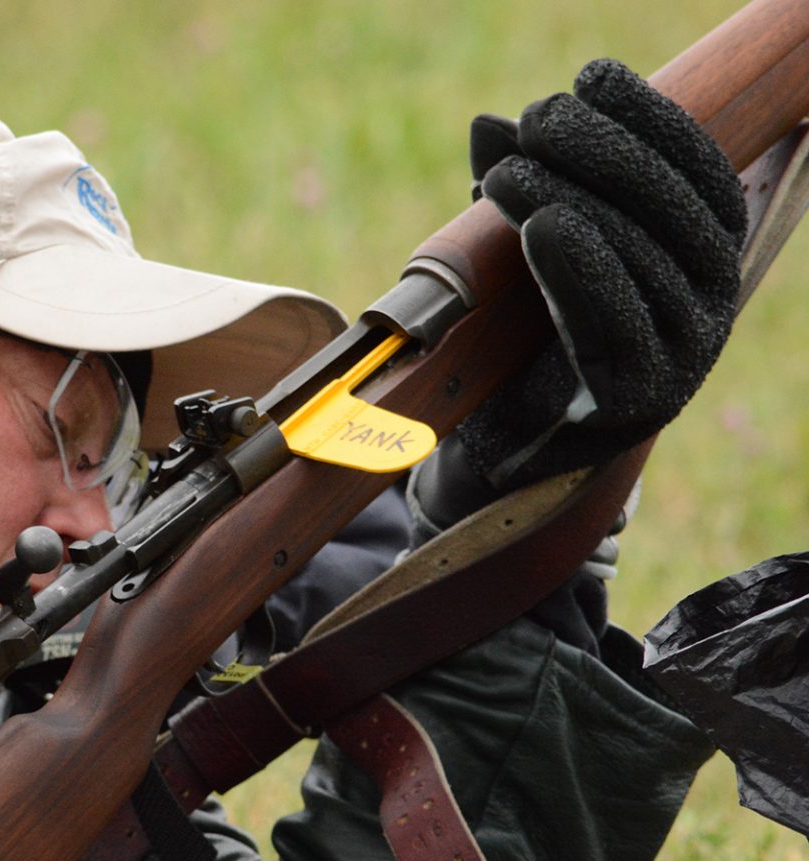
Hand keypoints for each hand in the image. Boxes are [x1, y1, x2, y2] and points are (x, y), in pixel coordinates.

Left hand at [457, 59, 745, 488]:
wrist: (504, 448)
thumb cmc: (522, 339)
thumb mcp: (521, 252)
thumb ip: (517, 191)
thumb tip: (486, 124)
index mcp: (700, 258)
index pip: (699, 172)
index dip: (651, 118)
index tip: (591, 76)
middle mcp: (709, 304)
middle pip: (677, 210)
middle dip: (605, 152)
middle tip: (538, 120)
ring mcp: (682, 357)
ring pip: (645, 262)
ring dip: (577, 201)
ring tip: (510, 173)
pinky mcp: (637, 401)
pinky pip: (617, 324)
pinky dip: (580, 268)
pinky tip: (544, 226)